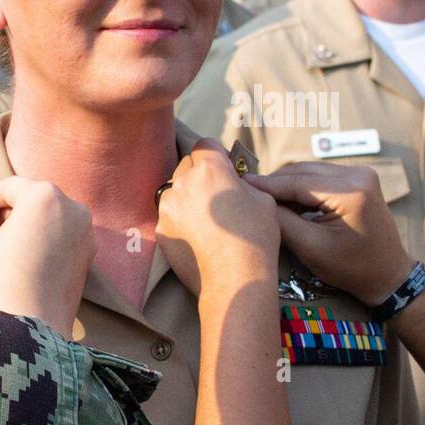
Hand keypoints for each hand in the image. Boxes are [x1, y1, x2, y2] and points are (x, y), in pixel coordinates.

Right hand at [0, 176, 94, 337]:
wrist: (32, 329)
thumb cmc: (2, 282)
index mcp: (45, 197)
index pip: (11, 186)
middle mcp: (73, 208)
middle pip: (36, 198)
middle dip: (12, 209)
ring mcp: (86, 233)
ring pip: (52, 217)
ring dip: (30, 224)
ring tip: (5, 246)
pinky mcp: (89, 256)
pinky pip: (64, 237)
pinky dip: (46, 239)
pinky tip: (26, 258)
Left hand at [155, 139, 279, 300]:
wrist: (235, 279)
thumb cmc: (256, 237)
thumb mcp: (264, 199)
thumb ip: (244, 183)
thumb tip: (235, 183)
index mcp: (210, 169)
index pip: (205, 144)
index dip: (216, 155)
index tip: (224, 168)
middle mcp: (183, 182)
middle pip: (187, 165)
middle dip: (200, 174)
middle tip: (217, 195)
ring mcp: (168, 207)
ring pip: (175, 190)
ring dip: (187, 197)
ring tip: (206, 219)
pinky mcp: (161, 230)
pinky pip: (170, 216)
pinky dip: (180, 220)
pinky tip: (197, 236)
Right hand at [245, 162, 415, 305]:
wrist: (388, 275)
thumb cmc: (351, 269)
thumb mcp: (311, 248)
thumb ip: (282, 221)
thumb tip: (256, 201)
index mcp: (350, 192)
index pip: (297, 182)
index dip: (266, 185)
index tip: (238, 185)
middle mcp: (359, 174)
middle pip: (303, 171)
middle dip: (274, 182)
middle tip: (245, 193)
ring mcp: (361, 173)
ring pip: (310, 171)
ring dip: (286, 183)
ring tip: (262, 198)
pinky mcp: (359, 178)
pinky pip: (321, 176)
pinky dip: (302, 186)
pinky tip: (284, 199)